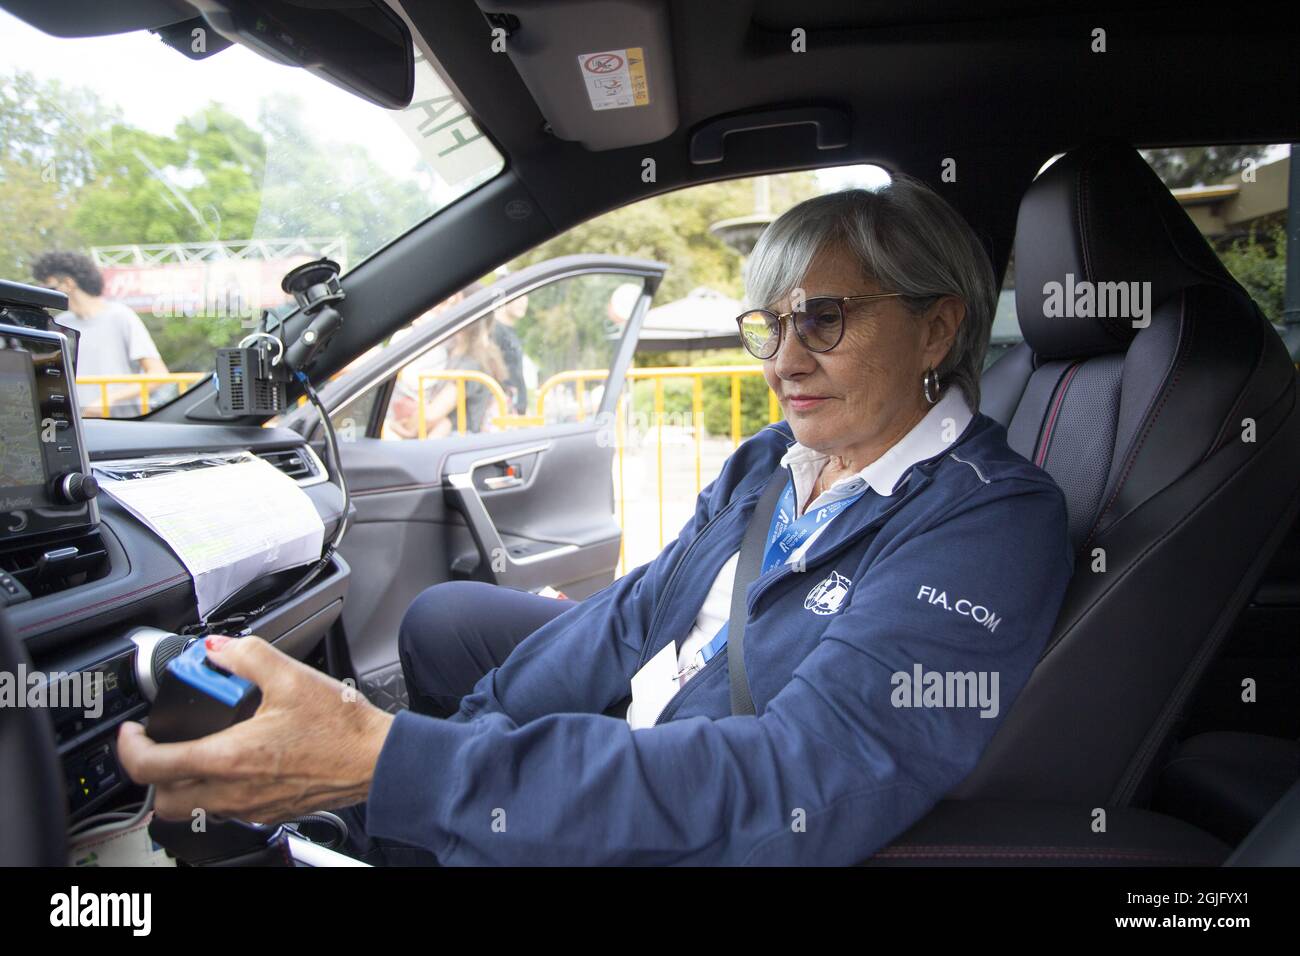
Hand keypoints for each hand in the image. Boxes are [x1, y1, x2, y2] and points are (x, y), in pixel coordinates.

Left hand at [116, 635, 393, 823]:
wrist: (375, 760)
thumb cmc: (340, 728)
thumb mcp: (291, 676)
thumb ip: (246, 656)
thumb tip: (218, 648)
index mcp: (229, 757)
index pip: (151, 765)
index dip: (128, 748)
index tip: (132, 732)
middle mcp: (232, 791)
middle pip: (162, 799)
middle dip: (151, 773)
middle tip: (162, 745)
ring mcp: (249, 807)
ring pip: (191, 809)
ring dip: (182, 784)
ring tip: (197, 752)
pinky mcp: (267, 813)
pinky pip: (224, 810)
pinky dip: (215, 792)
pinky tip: (238, 764)